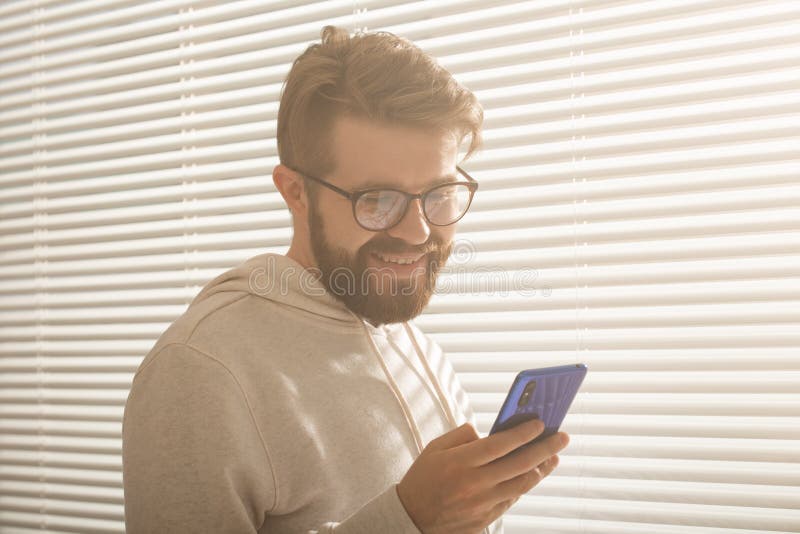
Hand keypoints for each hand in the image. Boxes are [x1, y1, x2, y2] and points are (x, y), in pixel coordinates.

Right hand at [396, 419, 567, 533]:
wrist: (411, 519)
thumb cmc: (423, 478)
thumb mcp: (434, 448)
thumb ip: (462, 435)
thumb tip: (488, 432)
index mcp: (460, 462)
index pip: (501, 444)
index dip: (524, 432)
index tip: (541, 422)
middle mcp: (475, 484)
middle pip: (520, 464)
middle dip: (545, 448)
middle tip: (562, 437)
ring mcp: (482, 505)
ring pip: (522, 484)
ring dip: (542, 469)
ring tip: (553, 456)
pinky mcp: (485, 520)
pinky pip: (512, 500)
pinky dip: (524, 485)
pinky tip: (532, 475)